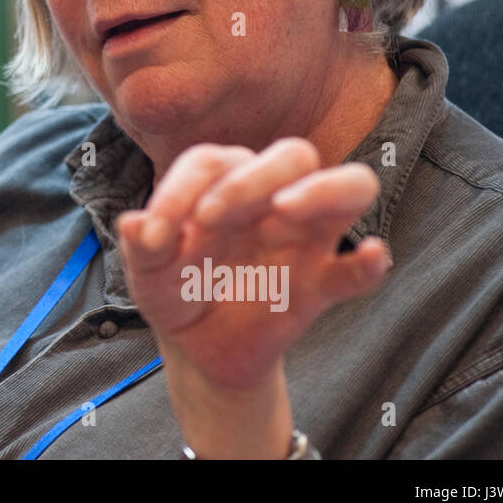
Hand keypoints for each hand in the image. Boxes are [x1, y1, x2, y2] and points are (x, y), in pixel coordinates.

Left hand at [116, 138, 389, 455]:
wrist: (198, 347)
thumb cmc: (174, 288)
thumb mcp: (148, 273)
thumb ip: (142, 248)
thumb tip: (131, 226)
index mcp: (224, 183)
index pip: (214, 161)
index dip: (181, 188)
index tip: (153, 233)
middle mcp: (272, 198)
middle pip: (293, 155)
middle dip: (252, 178)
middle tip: (211, 218)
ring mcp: (305, 237)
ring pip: (349, 186)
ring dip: (322, 191)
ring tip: (284, 212)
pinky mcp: (322, 283)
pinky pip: (359, 268)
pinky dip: (370, 262)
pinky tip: (370, 256)